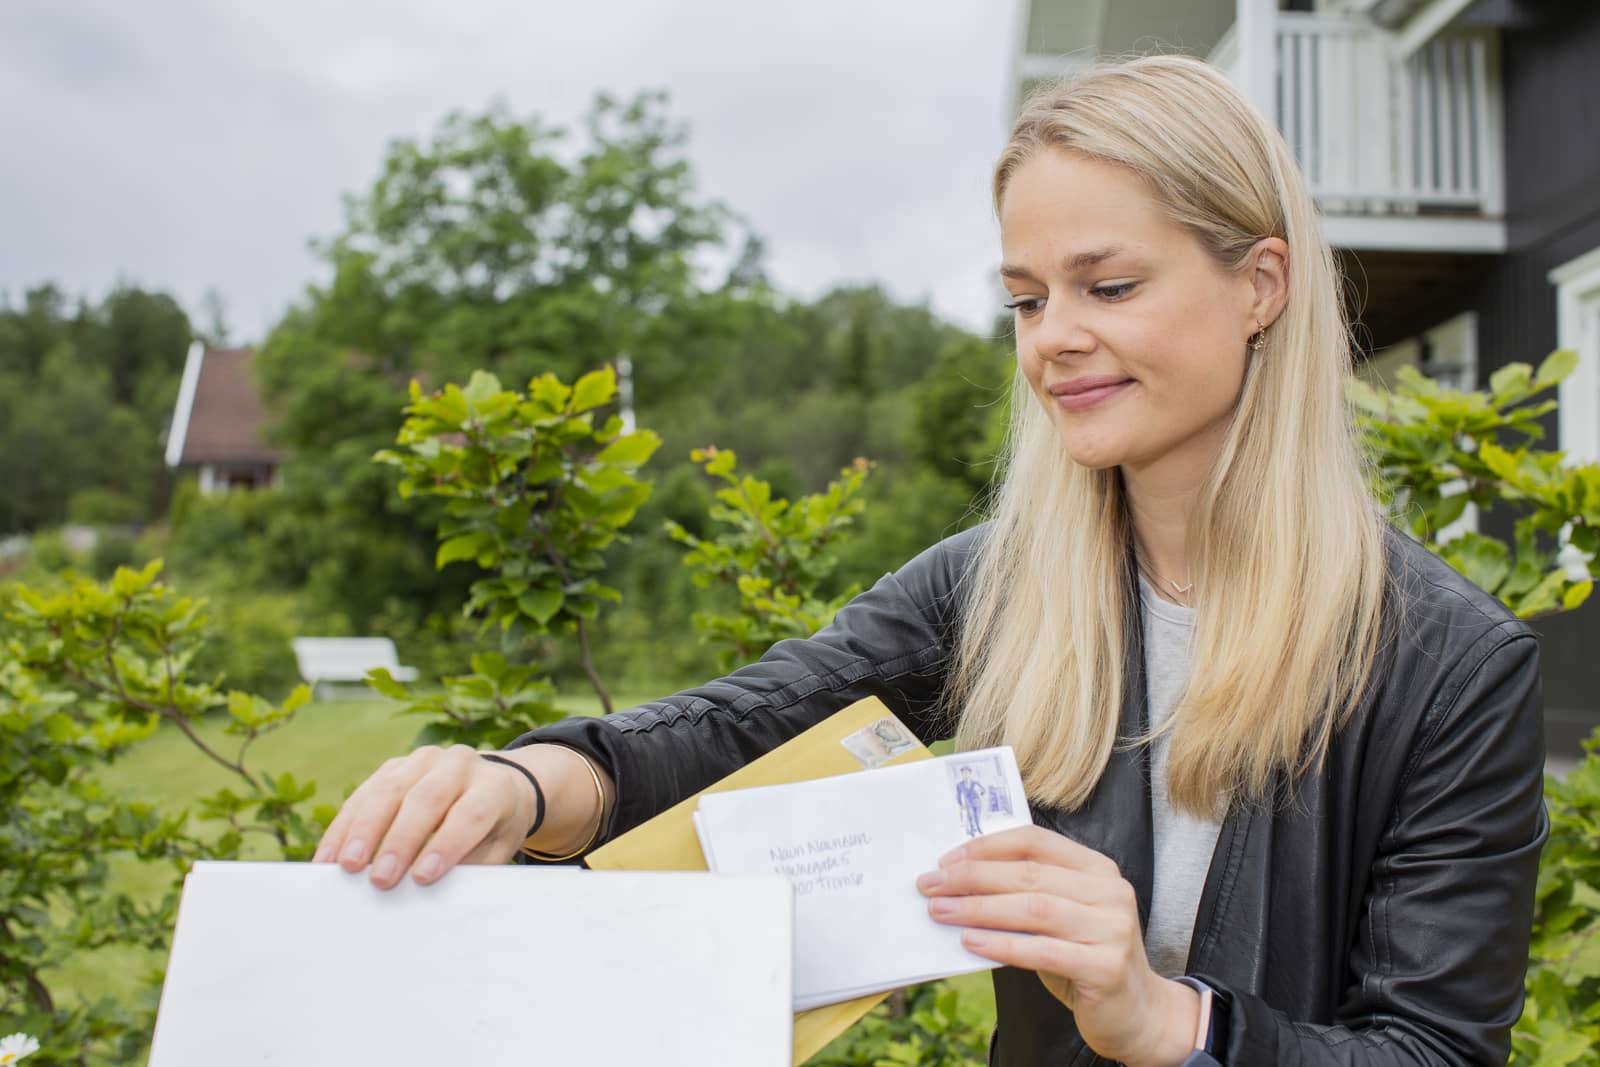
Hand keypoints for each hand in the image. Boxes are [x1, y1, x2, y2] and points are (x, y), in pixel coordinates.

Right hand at [312, 743, 602, 889]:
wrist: (494, 785)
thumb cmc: (494, 829)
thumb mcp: (497, 846)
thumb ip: (471, 866)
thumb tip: (431, 898)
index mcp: (494, 786)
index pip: (471, 813)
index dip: (446, 845)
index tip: (422, 878)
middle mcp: (460, 764)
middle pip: (428, 799)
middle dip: (400, 841)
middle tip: (380, 880)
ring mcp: (424, 760)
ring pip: (390, 790)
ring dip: (364, 831)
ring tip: (347, 866)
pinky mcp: (394, 766)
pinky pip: (363, 794)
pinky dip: (344, 826)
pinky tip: (330, 856)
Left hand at [916, 825, 1199, 1066]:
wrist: (1138, 1014)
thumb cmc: (1085, 959)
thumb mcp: (1060, 918)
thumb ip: (1026, 895)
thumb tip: (959, 882)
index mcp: (1096, 869)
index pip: (1035, 842)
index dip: (987, 847)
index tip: (946, 859)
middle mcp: (1109, 892)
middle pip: (1029, 873)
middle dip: (972, 877)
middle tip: (930, 884)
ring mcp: (1112, 928)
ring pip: (1033, 908)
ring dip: (979, 908)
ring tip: (941, 911)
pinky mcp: (1107, 967)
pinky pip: (1043, 951)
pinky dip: (1002, 945)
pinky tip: (971, 942)